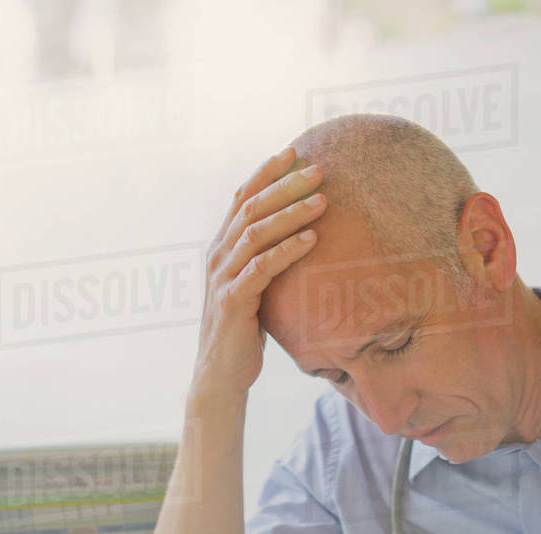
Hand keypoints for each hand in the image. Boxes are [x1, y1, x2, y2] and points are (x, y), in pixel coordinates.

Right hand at [191, 146, 326, 400]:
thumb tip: (300, 234)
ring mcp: (223, 277)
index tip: (295, 151)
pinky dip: (288, 250)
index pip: (242, 197)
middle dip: (285, 185)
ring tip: (323, 201)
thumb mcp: (254, 286)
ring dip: (291, 213)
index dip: (266, 172)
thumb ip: (265, 259)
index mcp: (221, 247)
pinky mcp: (234, 301)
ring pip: (256, 233)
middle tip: (319, 170)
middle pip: (251, 207)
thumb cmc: (244, 330)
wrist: (221, 375)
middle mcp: (217, 255)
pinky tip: (313, 239)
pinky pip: (262, 268)